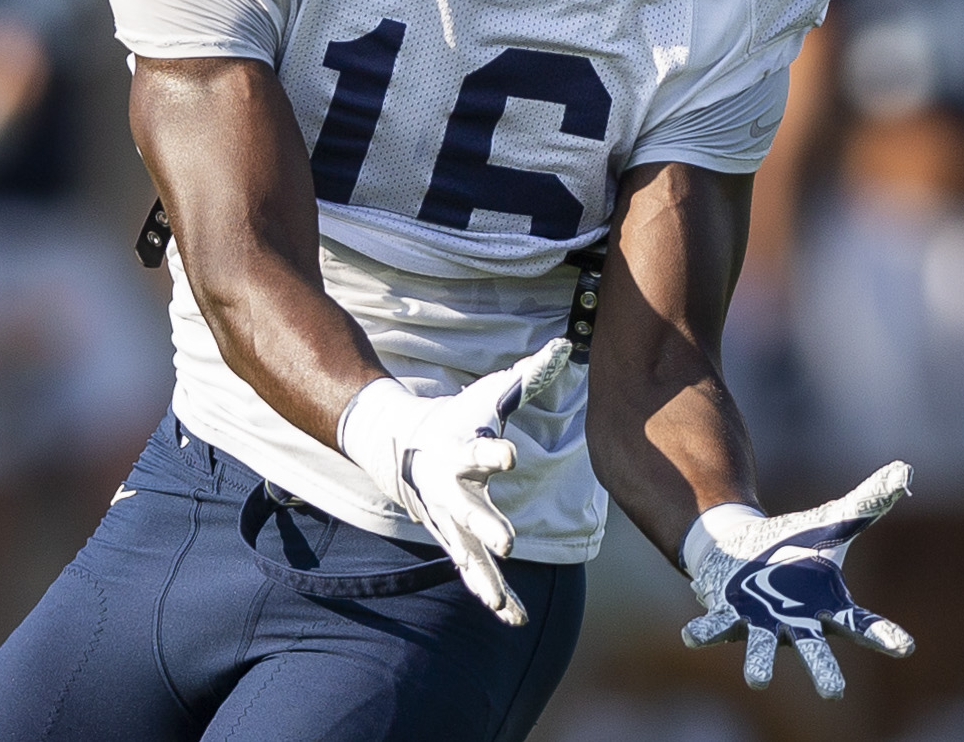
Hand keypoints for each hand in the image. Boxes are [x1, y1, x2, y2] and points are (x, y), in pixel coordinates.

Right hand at [339, 338, 570, 624]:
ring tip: (506, 606)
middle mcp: (451, 489)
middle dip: (487, 526)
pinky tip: (514, 618)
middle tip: (509, 543)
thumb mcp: (486, 393)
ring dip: (487, 579)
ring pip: (468, 554)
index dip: (491, 453)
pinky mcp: (455, 541)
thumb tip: (563, 346)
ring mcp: (450, 521)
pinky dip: (493, 595)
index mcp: (460, 450)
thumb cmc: (456, 416)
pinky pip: (475, 573)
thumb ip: (526, 376)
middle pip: (469, 511)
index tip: (508, 455)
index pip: (477, 450)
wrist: (400, 445)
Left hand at [681, 462, 915, 698]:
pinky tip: (689, 637)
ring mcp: (761, 623)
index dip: (883, 635)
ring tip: (757, 681)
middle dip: (823, 671)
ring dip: (759, 665)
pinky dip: (704, 632)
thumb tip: (904, 468)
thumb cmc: (797, 545)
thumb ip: (869, 501)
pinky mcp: (728, 614)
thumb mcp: (834, 520)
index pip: (861, 623)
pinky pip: (716, 627)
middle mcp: (797, 622)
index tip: (905, 646)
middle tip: (834, 692)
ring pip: (763, 648)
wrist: (743, 550)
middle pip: (814, 649)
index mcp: (827, 605)